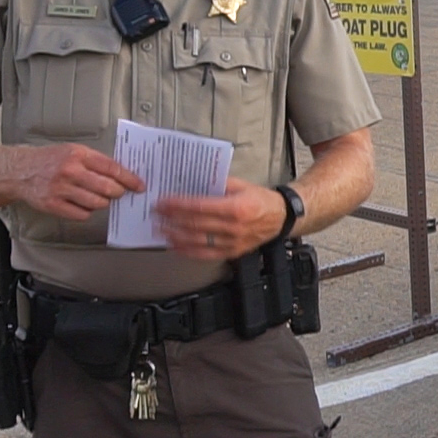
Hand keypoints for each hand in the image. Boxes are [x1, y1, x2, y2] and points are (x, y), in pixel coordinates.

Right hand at [14, 143, 144, 220]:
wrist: (20, 171)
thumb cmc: (50, 160)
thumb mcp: (73, 151)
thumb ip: (95, 161)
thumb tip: (121, 173)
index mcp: (78, 154)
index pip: (112, 168)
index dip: (129, 178)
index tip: (138, 185)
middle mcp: (70, 171)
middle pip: (107, 187)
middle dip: (118, 193)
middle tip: (120, 193)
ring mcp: (61, 189)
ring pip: (96, 203)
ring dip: (103, 203)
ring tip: (100, 198)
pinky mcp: (53, 205)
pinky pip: (81, 214)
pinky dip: (87, 212)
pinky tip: (84, 205)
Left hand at [154, 177, 285, 259]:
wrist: (280, 217)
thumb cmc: (261, 200)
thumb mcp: (241, 184)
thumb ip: (218, 184)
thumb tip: (194, 183)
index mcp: (235, 207)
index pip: (199, 207)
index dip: (178, 205)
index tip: (164, 202)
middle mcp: (233, 227)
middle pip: (195, 225)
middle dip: (172, 220)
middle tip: (156, 215)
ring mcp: (232, 243)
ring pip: (197, 242)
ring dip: (175, 237)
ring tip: (160, 231)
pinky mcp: (232, 253)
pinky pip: (206, 255)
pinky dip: (188, 251)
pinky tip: (176, 247)